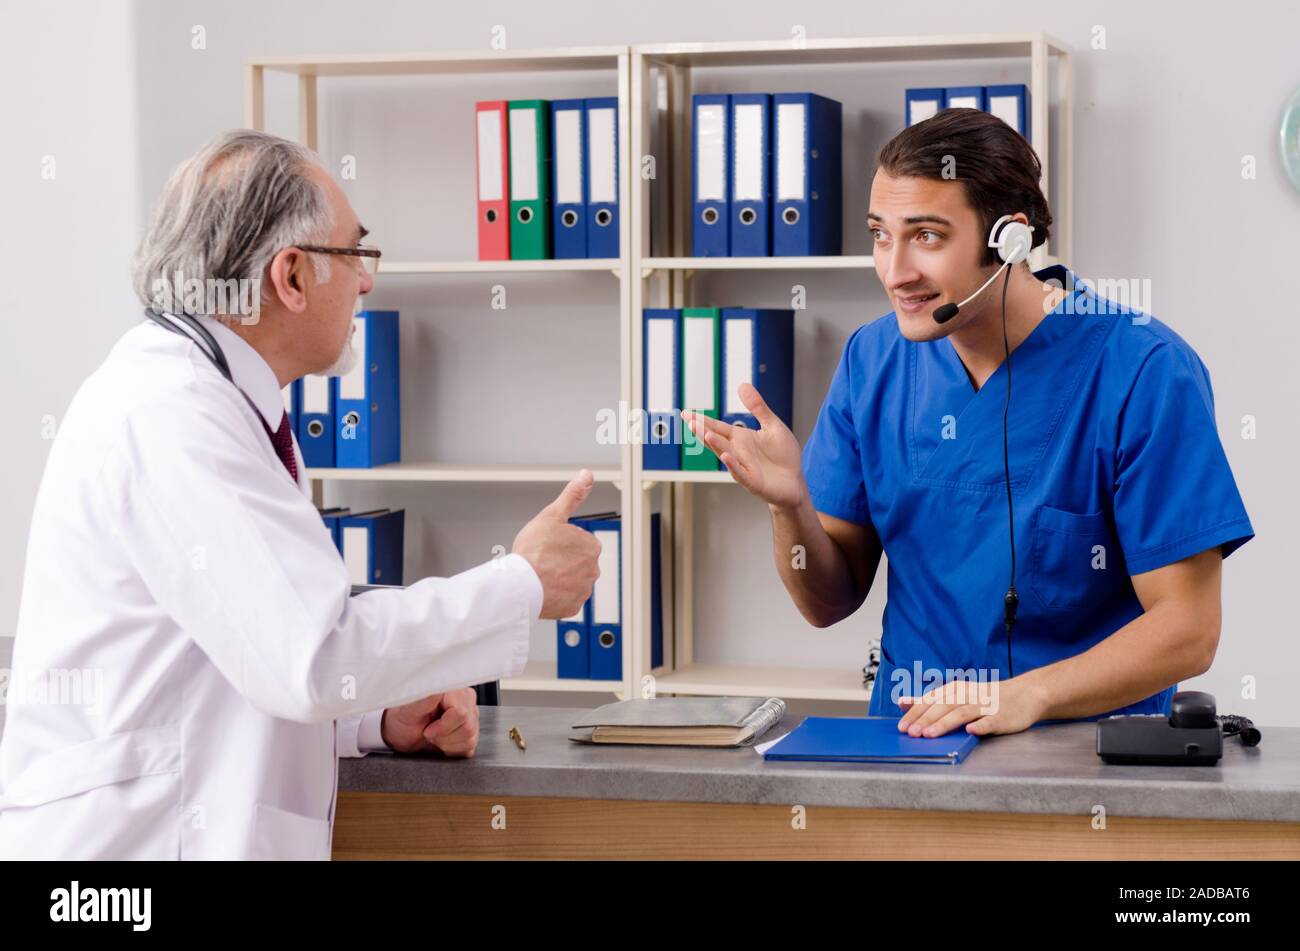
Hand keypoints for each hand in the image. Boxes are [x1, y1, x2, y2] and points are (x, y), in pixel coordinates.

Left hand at [380, 688, 479, 755]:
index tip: (428, 730)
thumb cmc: (403, 718)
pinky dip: (452, 751)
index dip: (444, 727)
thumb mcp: (409, 709)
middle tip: (429, 733)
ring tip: (435, 737)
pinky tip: (442, 743)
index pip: (461, 714)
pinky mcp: (471, 733)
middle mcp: (466, 701)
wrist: (400, 733)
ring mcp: (471, 717)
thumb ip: (426, 698)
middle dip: (444, 737)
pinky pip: (470, 748)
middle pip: (468, 727)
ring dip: (447, 744)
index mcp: (454, 691)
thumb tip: (439, 689)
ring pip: (470, 739)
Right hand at [512, 470, 602, 618]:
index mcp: (591, 547)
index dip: (560, 541)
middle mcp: (592, 570)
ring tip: (541, 574)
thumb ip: (572, 495)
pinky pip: (565, 599)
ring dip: (559, 578)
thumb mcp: (552, 515)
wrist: (520, 585)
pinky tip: (543, 588)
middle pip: (576, 561)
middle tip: (543, 559)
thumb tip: (587, 476)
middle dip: (562, 560)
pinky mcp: (572, 608)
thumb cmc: (534, 551)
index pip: (578, 541)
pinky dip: (556, 595)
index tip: (548, 544)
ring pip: (571, 581)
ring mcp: (583, 590)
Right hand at [683, 383, 807, 510]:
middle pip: (717, 440)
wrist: (795, 481)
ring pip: (726, 455)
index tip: (686, 413)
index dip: (703, 420)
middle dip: (704, 431)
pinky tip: (726, 456)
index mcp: (740, 438)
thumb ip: (758, 407)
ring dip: (716, 446)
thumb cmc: (783, 456)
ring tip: (707, 434)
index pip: (717, 427)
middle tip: (690, 421)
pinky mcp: (754, 482)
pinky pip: (741, 473)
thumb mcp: (772, 426)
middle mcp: (738, 452)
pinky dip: (733, 466)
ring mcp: (744, 467)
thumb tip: (742, 385)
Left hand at [895, 676, 1047, 737]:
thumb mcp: (955, 695)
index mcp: (954, 690)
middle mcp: (967, 696)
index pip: (930, 702)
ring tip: (930, 735)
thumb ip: (929, 700)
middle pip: (942, 707)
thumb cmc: (984, 698)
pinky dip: (980, 726)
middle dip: (925, 720)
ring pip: (961, 714)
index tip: (902, 727)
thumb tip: (902, 702)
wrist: (1023, 694)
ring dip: (944, 724)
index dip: (915, 714)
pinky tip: (970, 731)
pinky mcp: (1000, 717)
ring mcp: (984, 706)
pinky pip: (989, 722)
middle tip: (911, 733)